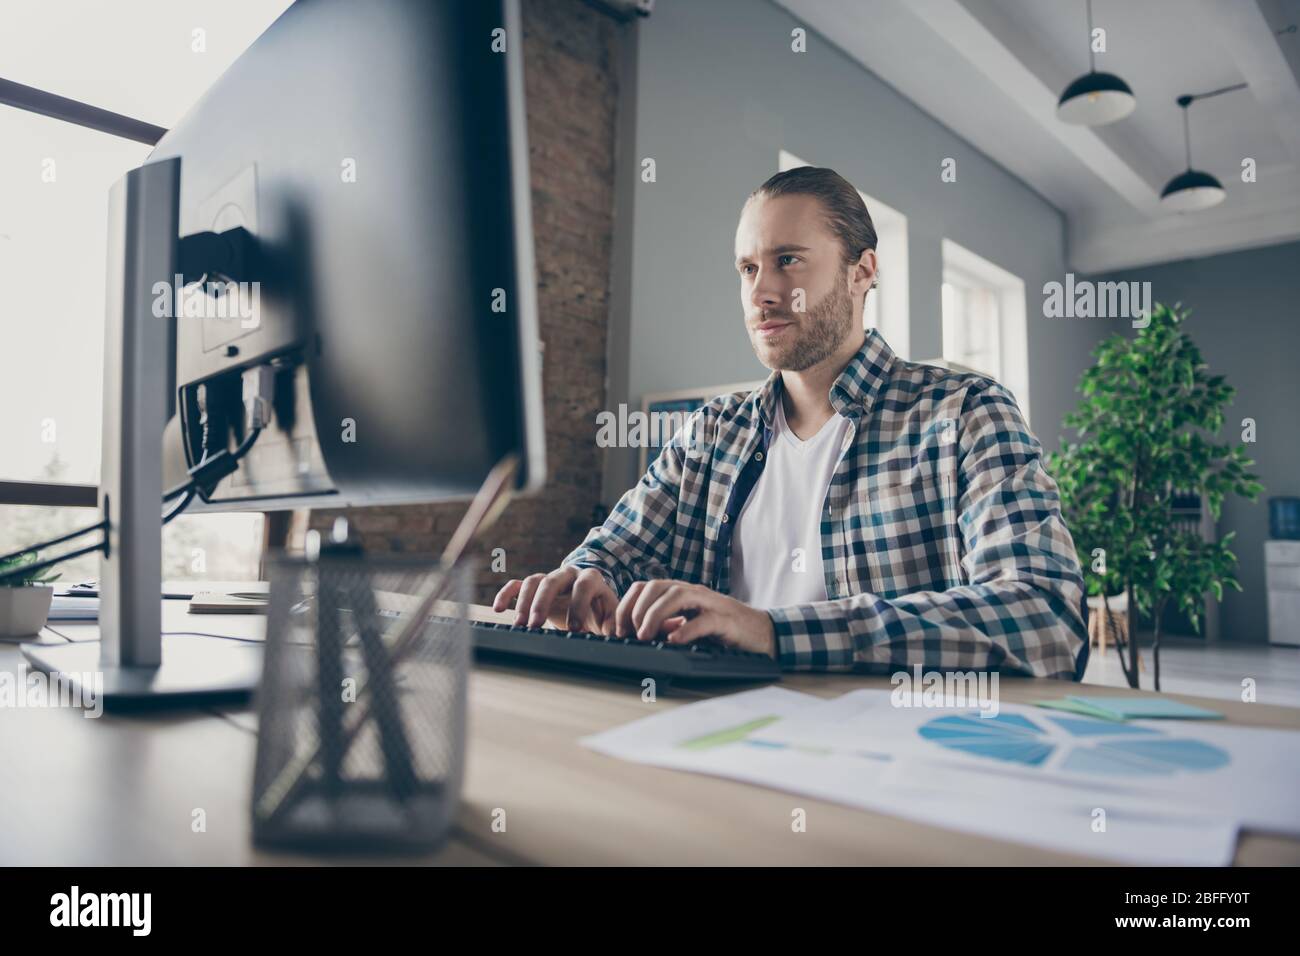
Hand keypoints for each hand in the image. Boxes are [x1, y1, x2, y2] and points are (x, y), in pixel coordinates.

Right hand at [492, 566, 618, 632]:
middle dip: (543, 602)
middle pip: (553, 580)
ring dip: (524, 602)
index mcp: (592, 580)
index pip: (585, 585)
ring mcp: (551, 578)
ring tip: (520, 625)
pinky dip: (507, 594)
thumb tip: (619, 637)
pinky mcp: (536, 587)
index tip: (575, 629)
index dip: (579, 605)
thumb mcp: (613, 618)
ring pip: (534, 581)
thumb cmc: (602, 612)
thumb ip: (615, 625)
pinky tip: (499, 609)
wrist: (591, 602)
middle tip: (535, 624)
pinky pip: (517, 585)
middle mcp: (570, 574)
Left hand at [614, 581, 776, 658]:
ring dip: (655, 615)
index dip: (628, 605)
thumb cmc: (723, 630)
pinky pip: (704, 620)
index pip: (645, 587)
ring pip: (677, 596)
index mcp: (681, 593)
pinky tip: (674, 640)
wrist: (762, 634)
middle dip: (638, 609)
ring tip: (646, 635)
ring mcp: (711, 604)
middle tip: (630, 634)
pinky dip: (686, 629)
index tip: (618, 629)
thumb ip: (666, 625)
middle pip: (657, 586)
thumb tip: (636, 635)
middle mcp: (694, 593)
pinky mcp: (727, 620)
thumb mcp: (688, 625)